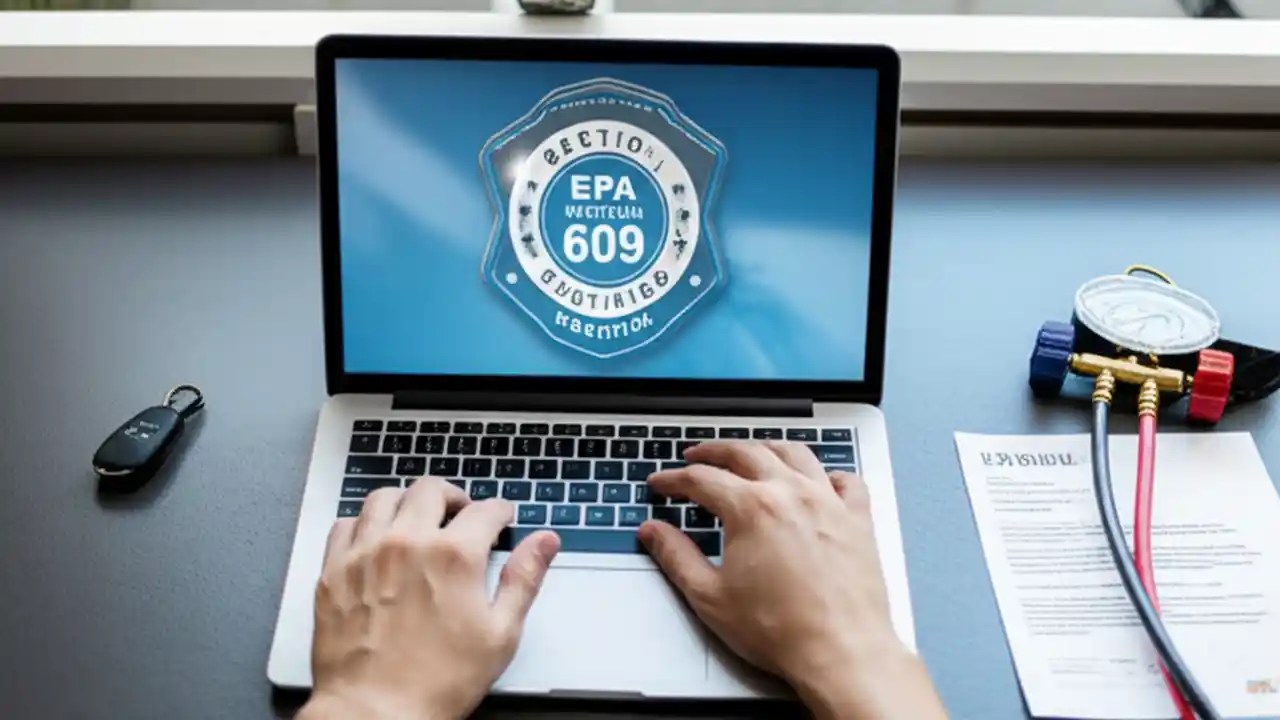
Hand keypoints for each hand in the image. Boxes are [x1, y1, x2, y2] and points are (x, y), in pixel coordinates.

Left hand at [298, 479, 560, 719]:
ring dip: (406, 501)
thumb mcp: (500, 634)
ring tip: (416, 518)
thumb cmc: (438, 683)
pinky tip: (374, 539)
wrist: (376, 713)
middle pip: (431, 490)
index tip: (501, 518)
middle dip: (453, 496)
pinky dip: (363, 524)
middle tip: (460, 513)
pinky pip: (344, 524)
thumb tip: (545, 542)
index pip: (485, 510)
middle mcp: (407, 543)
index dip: (500, 511)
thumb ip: (524, 579)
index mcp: (454, 555)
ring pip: (384, 497)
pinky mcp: (334, 571)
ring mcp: (365, 554)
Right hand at [639, 441, 945, 719]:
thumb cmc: (779, 630)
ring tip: (751, 454)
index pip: (701, 479)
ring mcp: (829, 502)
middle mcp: (790, 493)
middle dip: (713, 451)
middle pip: (745, 453)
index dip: (673, 479)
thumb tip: (652, 532)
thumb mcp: (710, 597)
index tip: (660, 484)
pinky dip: (829, 474)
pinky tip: (820, 481)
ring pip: (795, 453)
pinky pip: (847, 480)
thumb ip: (676, 557)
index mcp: (751, 508)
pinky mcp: (859, 520)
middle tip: (695, 456)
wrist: (841, 653)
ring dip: (766, 448)